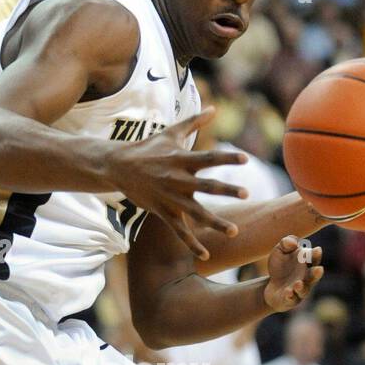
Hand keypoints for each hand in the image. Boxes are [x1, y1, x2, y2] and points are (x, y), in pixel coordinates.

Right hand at [108, 107, 247, 259]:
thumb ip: (195, 122)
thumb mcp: (171, 132)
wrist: (118, 167)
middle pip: (207, 186)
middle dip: (227, 190)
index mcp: (182, 159)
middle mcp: (178, 180)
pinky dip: (191, 244)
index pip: (209, 158)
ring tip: (234, 231)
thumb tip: (215, 108)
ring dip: (215, 223)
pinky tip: (205, 255)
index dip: (227, 159)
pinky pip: (179, 231)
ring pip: (196, 214)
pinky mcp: (163, 212)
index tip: (246, 160)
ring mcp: (170, 198)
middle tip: (246, 194)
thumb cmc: (149, 148)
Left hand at [263, 235, 322, 310]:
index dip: (316, 255)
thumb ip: (286, 243)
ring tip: (298, 283)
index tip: (317, 250)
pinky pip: (291, 299)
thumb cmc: (280, 267)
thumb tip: (293, 243)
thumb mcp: (280, 251)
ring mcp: (299, 290)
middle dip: (316, 273)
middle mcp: (306, 278)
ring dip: (301, 287)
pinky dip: (290, 296)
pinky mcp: (290, 299)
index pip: (314, 259)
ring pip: (303, 290)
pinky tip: (287, 292)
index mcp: (307, 264)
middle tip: (319, 269)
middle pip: (313, 276)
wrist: (272, 287)